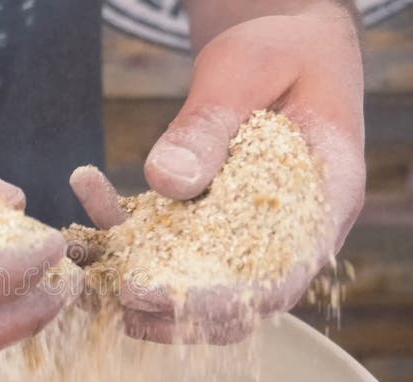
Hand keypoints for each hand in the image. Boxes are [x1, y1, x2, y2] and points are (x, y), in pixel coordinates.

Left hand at [72, 6, 364, 343]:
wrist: (275, 44)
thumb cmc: (277, 50)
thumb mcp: (246, 73)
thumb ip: (211, 127)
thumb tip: (165, 183)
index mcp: (325, 197)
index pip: (283, 274)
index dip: (224, 300)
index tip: (160, 298)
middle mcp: (287, 227)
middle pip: (239, 297)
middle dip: (177, 306)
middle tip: (120, 295)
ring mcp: (245, 228)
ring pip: (199, 276)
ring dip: (142, 277)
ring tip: (92, 262)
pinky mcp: (204, 217)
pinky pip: (164, 233)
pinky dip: (124, 221)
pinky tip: (88, 185)